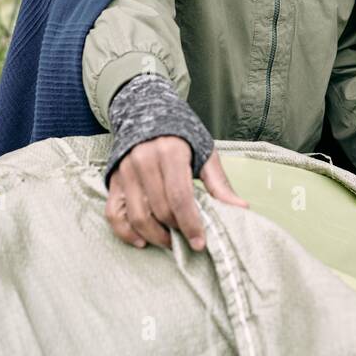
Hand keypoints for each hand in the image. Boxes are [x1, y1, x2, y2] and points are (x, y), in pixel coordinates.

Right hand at [104, 136, 247, 251]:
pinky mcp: (113, 180)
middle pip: (159, 209)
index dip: (190, 223)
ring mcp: (125, 171)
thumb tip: (242, 209)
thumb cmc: (182, 137)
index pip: (179, 197)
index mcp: (170, 152)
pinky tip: (142, 241)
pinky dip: (126, 232)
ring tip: (169, 241)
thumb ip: (220, 184)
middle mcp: (143, 161)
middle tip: (187, 239)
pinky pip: (114, 213)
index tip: (199, 242)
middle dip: (175, 230)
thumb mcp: (205, 154)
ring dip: (154, 236)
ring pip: (137, 216)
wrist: (147, 113)